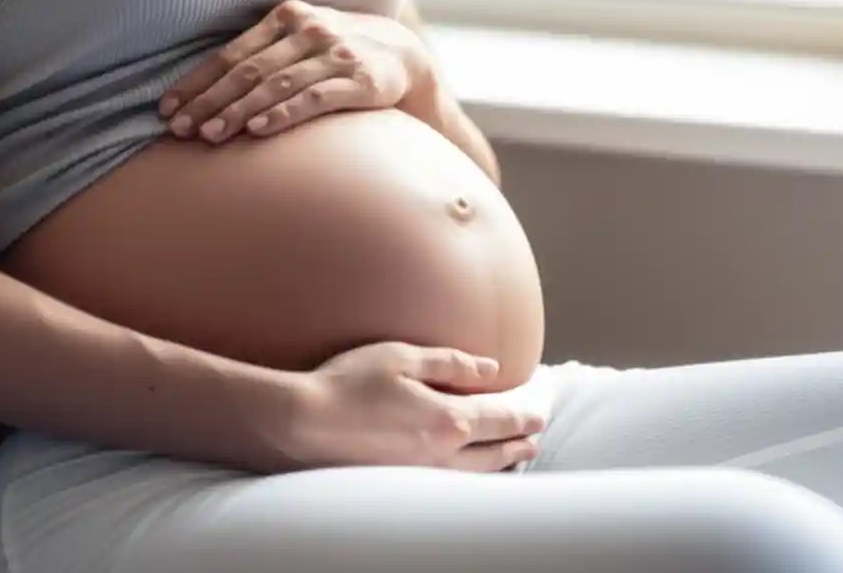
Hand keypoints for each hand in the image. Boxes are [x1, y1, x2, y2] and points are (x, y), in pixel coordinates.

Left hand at [156, 0, 432, 143]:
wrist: (404, 55)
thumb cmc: (336, 53)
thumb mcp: (300, 41)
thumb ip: (262, 55)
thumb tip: (203, 90)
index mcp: (286, 16)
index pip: (230, 53)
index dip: (196, 82)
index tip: (167, 109)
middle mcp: (308, 30)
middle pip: (247, 70)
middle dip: (209, 102)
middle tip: (180, 130)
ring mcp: (335, 54)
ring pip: (276, 84)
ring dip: (238, 111)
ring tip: (210, 135)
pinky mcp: (360, 80)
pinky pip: (313, 98)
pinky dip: (282, 113)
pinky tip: (258, 129)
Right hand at [273, 342, 545, 471]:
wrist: (301, 426)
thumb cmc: (347, 383)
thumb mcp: (401, 357)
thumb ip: (450, 363)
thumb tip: (490, 369)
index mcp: (449, 419)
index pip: (502, 419)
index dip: (525, 414)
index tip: (541, 411)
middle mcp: (444, 454)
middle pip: (496, 452)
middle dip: (519, 443)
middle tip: (535, 437)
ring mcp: (423, 475)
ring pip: (476, 473)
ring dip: (500, 463)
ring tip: (513, 456)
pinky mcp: (401, 485)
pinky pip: (452, 483)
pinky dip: (472, 476)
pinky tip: (469, 470)